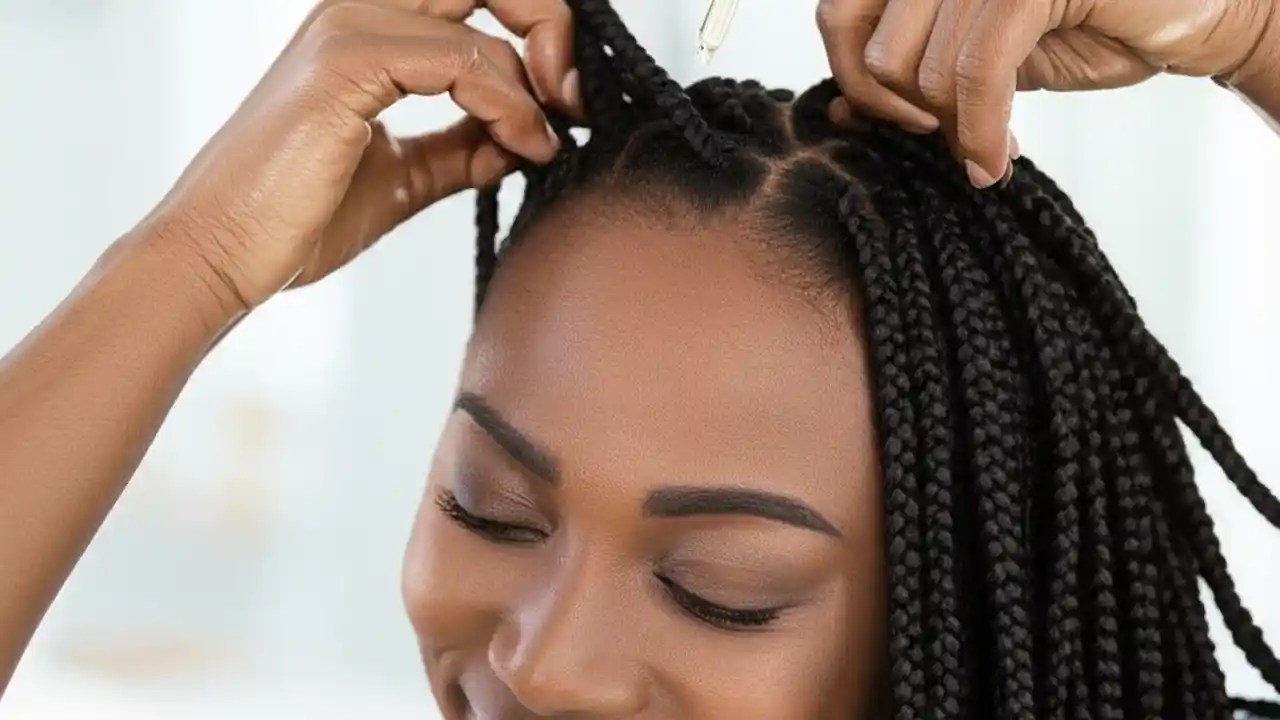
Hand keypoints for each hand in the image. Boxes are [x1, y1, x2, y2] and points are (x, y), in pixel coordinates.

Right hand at [142, 0, 578, 312]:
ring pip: (483, 10)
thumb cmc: (296, 217)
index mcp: (369, 27)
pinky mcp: (346, 61)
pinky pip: (461, 59)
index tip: (568, 104)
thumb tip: (527, 139)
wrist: (222, 255)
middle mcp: (359, 9)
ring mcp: (349, 26)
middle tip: (576, 99)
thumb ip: (463, 147)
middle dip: (550, 25)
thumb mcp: (405, 176)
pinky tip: (524, 146)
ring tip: (548, 139)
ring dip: (538, 76)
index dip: (539, 35)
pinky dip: (509, 103)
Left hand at [817, 0, 1277, 186]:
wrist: (1188, 14)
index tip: (904, 122)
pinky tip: (995, 159)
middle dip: (903, 112)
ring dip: (949, 130)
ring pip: (918, 68)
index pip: (839, 18)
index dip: (858, 82)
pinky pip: (974, 71)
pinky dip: (977, 131)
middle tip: (947, 139)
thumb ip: (914, 69)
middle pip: (869, 48)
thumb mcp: (979, 56)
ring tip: (986, 147)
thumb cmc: (1087, 27)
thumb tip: (841, 107)